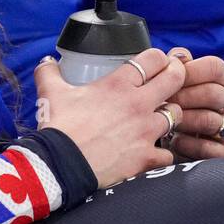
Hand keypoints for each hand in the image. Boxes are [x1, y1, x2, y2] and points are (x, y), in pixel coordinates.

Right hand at [34, 47, 187, 188]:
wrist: (60, 166)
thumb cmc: (59, 128)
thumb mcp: (51, 93)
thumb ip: (49, 73)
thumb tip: (46, 62)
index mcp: (117, 84)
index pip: (153, 58)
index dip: (159, 57)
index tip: (159, 61)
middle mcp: (138, 104)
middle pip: (174, 79)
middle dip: (177, 75)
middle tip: (174, 78)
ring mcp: (145, 131)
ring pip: (176, 115)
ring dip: (170, 115)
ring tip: (162, 118)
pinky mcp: (147, 157)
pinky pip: (168, 152)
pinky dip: (163, 152)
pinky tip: (154, 151)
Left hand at [162, 48, 223, 160]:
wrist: (174, 141)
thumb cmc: (175, 104)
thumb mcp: (177, 81)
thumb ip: (178, 64)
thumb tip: (178, 56)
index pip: (215, 67)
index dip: (190, 70)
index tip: (170, 76)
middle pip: (213, 93)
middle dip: (183, 96)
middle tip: (163, 101)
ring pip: (209, 120)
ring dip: (183, 120)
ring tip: (166, 120)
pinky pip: (207, 147)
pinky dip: (187, 143)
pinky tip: (173, 140)